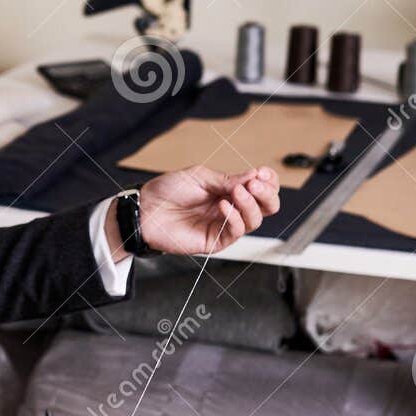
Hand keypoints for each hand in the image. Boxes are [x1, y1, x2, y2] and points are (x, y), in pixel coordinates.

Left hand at [129, 165, 279, 255]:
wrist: (146, 209)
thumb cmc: (169, 191)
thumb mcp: (201, 177)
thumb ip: (228, 179)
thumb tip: (255, 176)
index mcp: (230, 191)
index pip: (261, 189)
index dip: (268, 181)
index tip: (263, 173)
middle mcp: (232, 209)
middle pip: (266, 207)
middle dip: (267, 194)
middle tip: (256, 184)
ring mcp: (224, 226)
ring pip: (255, 220)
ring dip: (249, 204)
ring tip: (236, 192)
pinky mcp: (215, 241)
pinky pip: (235, 232)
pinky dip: (234, 218)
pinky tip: (224, 205)